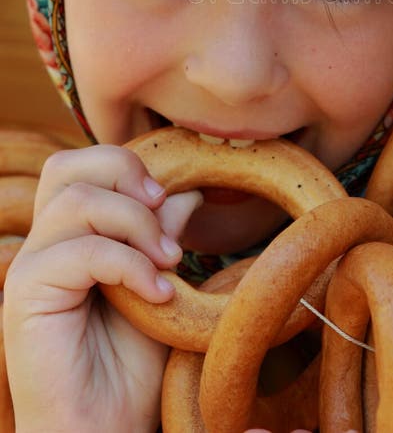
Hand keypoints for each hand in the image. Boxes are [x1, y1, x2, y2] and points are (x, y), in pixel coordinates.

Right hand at [3, 144, 201, 432]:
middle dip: (124, 173)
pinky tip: (159, 294)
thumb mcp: (159, 285)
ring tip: (170, 262)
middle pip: (68, 167)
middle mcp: (44, 245)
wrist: (104, 430)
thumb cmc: (130, 366)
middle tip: (162, 208)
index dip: (126, 166)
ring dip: (135, 223)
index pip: (81, 166)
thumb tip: (189, 190)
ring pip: (77, 201)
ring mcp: (30, 268)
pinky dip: (130, 264)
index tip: (170, 199)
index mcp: (70, 236)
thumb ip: (165, 237)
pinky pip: (80, 251)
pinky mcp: (24, 295)